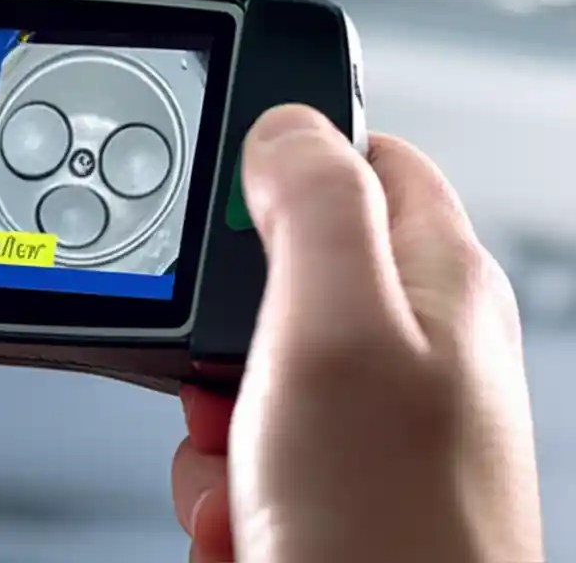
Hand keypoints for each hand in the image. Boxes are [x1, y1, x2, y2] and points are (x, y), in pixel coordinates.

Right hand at [171, 105, 543, 561]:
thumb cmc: (389, 525)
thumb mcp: (335, 328)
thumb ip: (312, 204)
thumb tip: (284, 124)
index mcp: (434, 280)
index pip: (363, 156)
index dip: (284, 161)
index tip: (226, 195)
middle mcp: (407, 347)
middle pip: (278, 272)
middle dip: (218, 325)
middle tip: (228, 367)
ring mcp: (365, 423)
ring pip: (241, 371)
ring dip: (211, 418)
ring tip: (246, 463)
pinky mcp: (322, 486)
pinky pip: (238, 451)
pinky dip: (222, 483)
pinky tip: (251, 518)